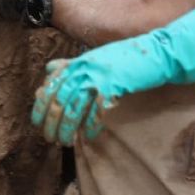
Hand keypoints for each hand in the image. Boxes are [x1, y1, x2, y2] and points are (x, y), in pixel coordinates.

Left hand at [31, 35, 180, 144]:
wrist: (156, 53)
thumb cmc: (125, 58)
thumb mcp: (94, 57)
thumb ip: (72, 64)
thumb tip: (49, 68)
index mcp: (77, 62)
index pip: (50, 86)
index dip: (41, 106)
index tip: (38, 122)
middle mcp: (82, 68)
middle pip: (58, 100)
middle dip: (50, 122)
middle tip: (49, 138)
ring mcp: (97, 77)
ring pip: (73, 108)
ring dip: (66, 128)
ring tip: (64, 141)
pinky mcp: (112, 86)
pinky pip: (95, 112)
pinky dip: (90, 127)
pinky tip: (88, 137)